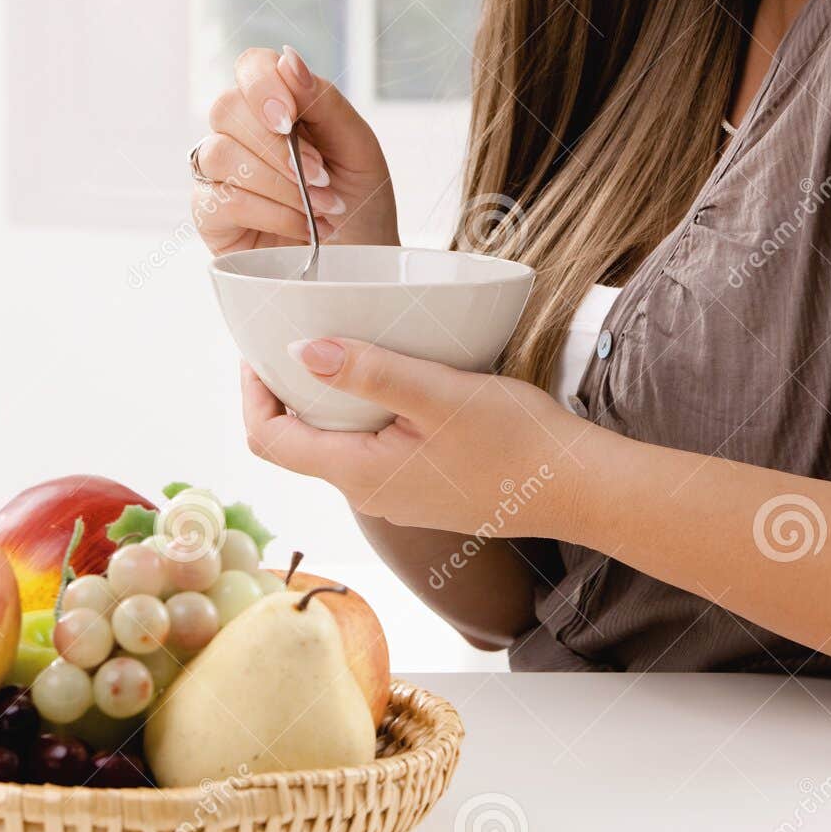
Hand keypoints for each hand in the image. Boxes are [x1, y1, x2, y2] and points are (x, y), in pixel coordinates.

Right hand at [191, 45, 398, 255]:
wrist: (362, 262)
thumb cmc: (361, 202)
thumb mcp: (358, 147)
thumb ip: (323, 101)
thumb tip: (288, 59)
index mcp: (279, 104)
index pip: (251, 67)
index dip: (263, 85)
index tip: (290, 118)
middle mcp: (241, 132)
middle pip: (226, 108)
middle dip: (279, 147)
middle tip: (321, 176)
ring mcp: (219, 173)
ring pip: (219, 154)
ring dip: (279, 183)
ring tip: (321, 206)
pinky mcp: (210, 214)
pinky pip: (222, 199)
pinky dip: (271, 213)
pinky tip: (302, 227)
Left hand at [240, 342, 590, 541]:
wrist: (576, 487)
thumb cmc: (514, 440)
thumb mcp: (438, 393)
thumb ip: (369, 372)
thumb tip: (300, 352)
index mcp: (359, 474)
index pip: (271, 440)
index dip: (254, 393)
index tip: (259, 348)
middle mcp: (369, 494)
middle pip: (300, 443)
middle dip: (289, 391)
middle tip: (299, 335)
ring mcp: (397, 496)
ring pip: (338, 446)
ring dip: (330, 401)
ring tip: (345, 349)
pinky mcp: (424, 489)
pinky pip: (374, 450)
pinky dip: (366, 414)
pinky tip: (395, 381)